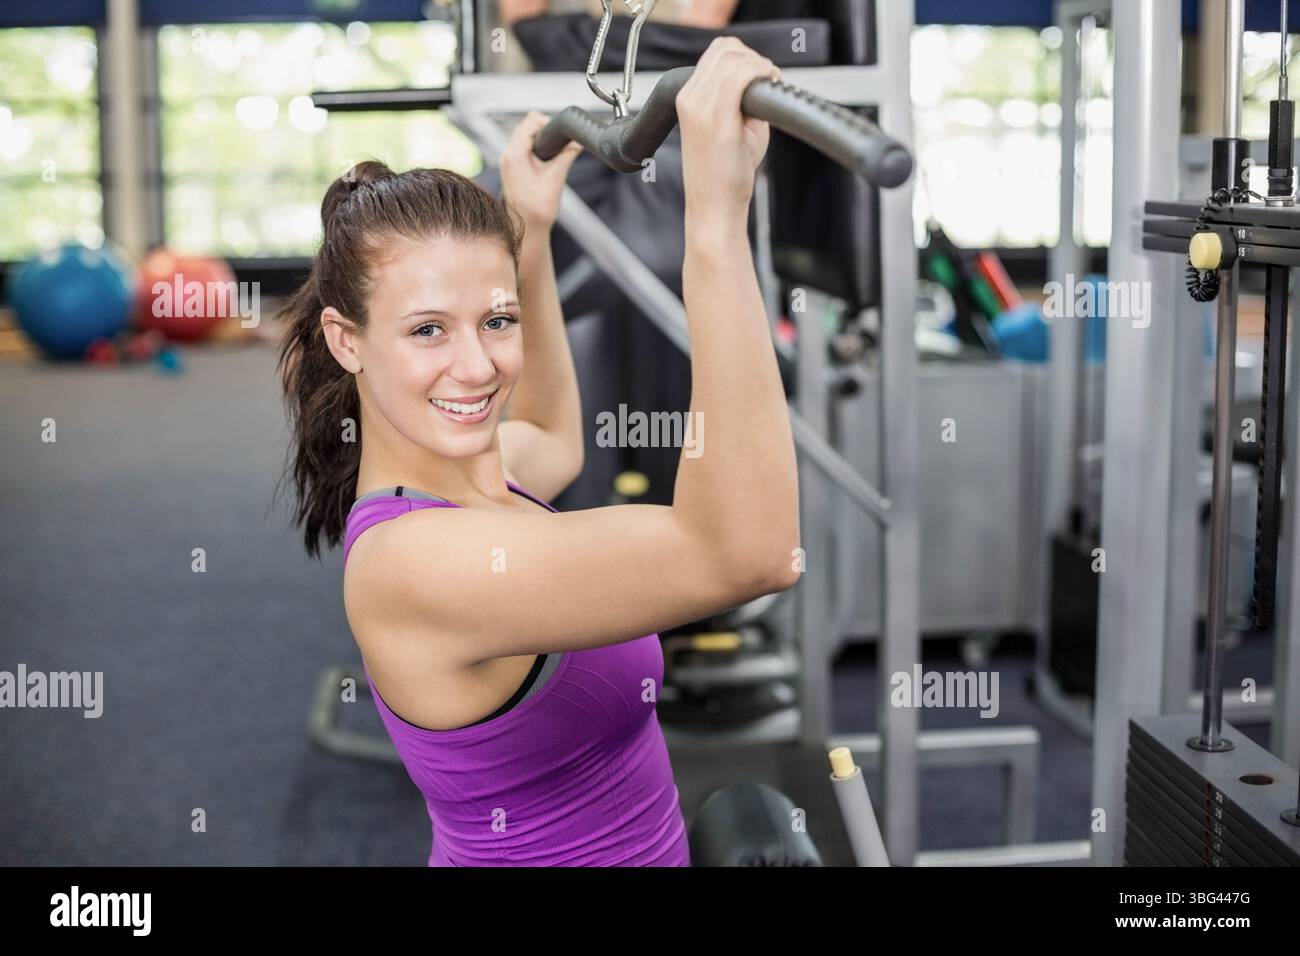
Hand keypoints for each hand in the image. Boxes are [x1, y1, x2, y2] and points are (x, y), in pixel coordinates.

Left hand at [498, 111, 583, 233]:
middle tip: (561, 144)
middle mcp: (508, 154)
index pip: (532, 121)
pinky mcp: (512, 168)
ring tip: (555, 153)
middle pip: (527, 126)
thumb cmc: (537, 209)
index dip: (550, 123)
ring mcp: (508, 161)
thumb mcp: (556, 177)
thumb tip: (578, 142)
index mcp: (515, 154)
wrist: (527, 228)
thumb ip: (567, 155)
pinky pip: (523, 148)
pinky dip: (536, 148)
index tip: (562, 135)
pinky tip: (547, 160)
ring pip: (524, 136)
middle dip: (546, 130)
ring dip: (541, 139)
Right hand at [676, 38, 779, 227]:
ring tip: (770, 85)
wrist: (715, 208)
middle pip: (725, 49)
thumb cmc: (725, 175)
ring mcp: (699, 107)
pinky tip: (770, 86)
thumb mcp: (733, 126)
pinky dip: (761, 74)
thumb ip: (741, 99)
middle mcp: (690, 99)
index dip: (745, 58)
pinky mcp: (715, 119)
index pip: (717, 53)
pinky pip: (740, 76)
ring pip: (734, 58)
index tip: (761, 76)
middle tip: (768, 80)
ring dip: (759, 66)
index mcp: (688, 99)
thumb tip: (761, 79)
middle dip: (754, 58)